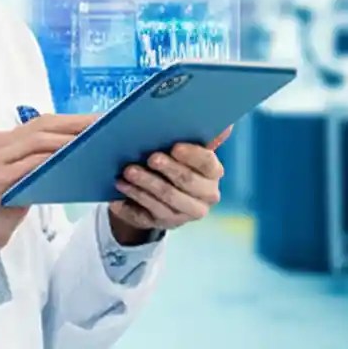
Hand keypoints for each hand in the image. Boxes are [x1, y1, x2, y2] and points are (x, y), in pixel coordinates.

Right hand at [0, 113, 95, 255]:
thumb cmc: (7, 202)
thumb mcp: (23, 175)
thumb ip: (40, 158)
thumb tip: (81, 146)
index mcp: (2, 139)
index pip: (41, 123)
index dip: (71, 118)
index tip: (98, 119)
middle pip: (40, 127)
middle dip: (73, 124)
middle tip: (102, 125)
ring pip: (36, 142)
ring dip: (66, 140)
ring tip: (92, 142)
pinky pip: (29, 164)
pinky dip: (51, 160)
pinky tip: (71, 161)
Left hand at [108, 126, 231, 239]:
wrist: (157, 191)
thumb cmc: (173, 161)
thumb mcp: (183, 148)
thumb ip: (200, 135)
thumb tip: (227, 125)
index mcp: (213, 172)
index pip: (208, 163)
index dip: (192, 155)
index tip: (175, 147)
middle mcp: (206, 196)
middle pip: (188, 181)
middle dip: (167, 169)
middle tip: (150, 158)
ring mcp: (186, 213)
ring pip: (166, 198)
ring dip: (146, 184)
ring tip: (128, 172)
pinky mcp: (166, 223)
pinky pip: (149, 212)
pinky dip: (133, 199)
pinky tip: (120, 190)